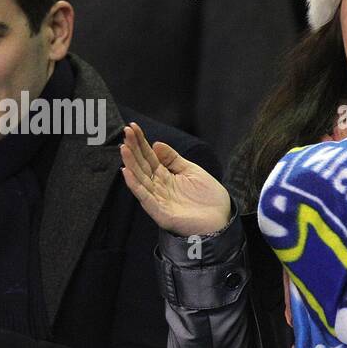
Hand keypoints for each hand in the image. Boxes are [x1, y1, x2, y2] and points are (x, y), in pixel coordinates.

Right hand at [120, 122, 231, 237]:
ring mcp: (159, 200)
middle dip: (133, 149)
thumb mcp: (192, 171)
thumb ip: (173, 159)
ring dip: (131, 164)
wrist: (222, 219)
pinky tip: (127, 172)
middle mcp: (159, 187)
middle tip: (126, 132)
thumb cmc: (208, 198)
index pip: (149, 157)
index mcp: (166, 177)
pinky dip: (135, 186)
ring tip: (124, 148)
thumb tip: (156, 144)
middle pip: (142, 166)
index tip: (133, 128)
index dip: (141, 143)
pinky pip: (145, 198)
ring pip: (140, 180)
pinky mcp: (161, 213)